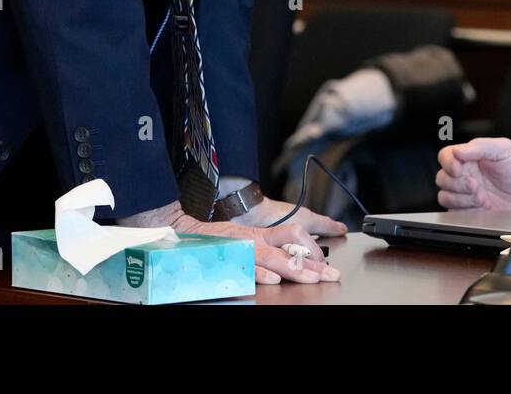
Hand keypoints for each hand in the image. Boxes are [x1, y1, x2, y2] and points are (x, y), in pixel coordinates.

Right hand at [117, 199, 340, 284]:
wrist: (180, 231)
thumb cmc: (214, 241)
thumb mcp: (244, 241)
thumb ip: (264, 250)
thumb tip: (287, 265)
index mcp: (260, 234)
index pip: (294, 235)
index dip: (312, 249)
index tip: (326, 263)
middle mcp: (253, 238)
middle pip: (289, 247)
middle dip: (311, 263)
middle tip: (330, 274)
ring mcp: (239, 247)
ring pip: (271, 256)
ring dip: (292, 268)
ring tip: (310, 278)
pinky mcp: (225, 256)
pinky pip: (244, 265)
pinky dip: (258, 272)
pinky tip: (272, 279)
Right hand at [436, 137, 510, 210]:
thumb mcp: (504, 149)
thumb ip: (480, 146)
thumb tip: (458, 150)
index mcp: (471, 157)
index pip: (446, 156)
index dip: (448, 162)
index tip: (459, 168)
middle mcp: (466, 175)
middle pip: (442, 177)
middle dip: (458, 183)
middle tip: (476, 185)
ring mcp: (466, 194)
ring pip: (444, 195)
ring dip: (461, 197)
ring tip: (481, 196)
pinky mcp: (469, 210)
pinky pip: (453, 211)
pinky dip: (465, 208)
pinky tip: (481, 205)